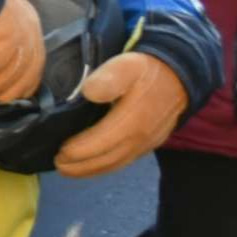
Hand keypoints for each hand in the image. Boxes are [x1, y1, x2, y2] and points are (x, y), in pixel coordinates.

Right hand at [0, 0, 44, 103]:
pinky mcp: (9, 29)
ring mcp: (23, 27)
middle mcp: (31, 26)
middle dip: (8, 90)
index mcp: (29, 25)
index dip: (23, 85)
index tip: (6, 98)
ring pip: (14, 69)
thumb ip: (0, 46)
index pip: (36, 65)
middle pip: (28, 70)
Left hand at [51, 51, 188, 177]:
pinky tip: (93, 165)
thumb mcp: (127, 66)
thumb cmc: (147, 71)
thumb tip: (88, 92)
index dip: (79, 150)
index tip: (59, 151)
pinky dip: (105, 167)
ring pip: (115, 164)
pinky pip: (124, 161)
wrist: (178, 78)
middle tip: (57, 164)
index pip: (101, 143)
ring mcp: (145, 145)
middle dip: (80, 166)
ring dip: (91, 170)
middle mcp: (140, 138)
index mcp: (133, 120)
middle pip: (106, 160)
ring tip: (68, 169)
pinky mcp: (148, 146)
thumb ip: (108, 78)